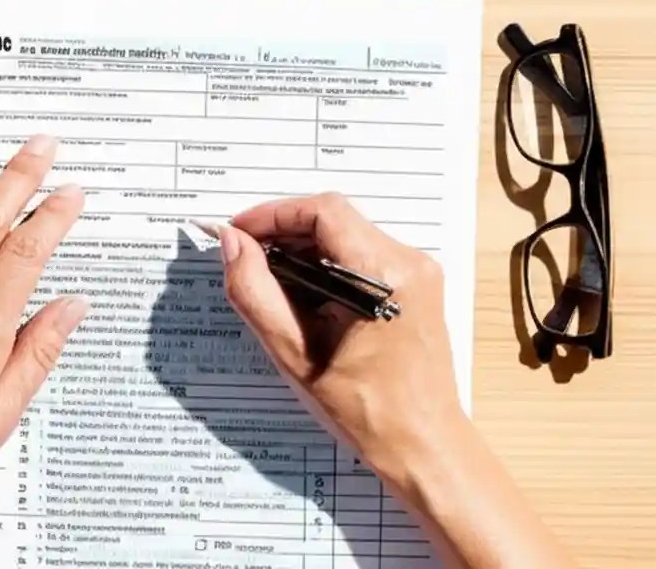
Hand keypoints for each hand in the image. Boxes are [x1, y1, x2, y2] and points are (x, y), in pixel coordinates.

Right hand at [214, 192, 460, 474]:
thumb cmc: (365, 412)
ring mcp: (418, 272)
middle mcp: (409, 263)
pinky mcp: (418, 285)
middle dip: (285, 233)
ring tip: (272, 285)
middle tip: (246, 261)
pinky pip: (364, 255)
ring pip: (348, 234)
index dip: (273, 214)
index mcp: (384, 275)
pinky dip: (328, 265)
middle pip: (335, 219)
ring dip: (305, 249)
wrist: (422, 445)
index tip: (239, 232)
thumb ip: (255, 293)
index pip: (323, 210)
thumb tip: (232, 244)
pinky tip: (305, 298)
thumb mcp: (295, 354)